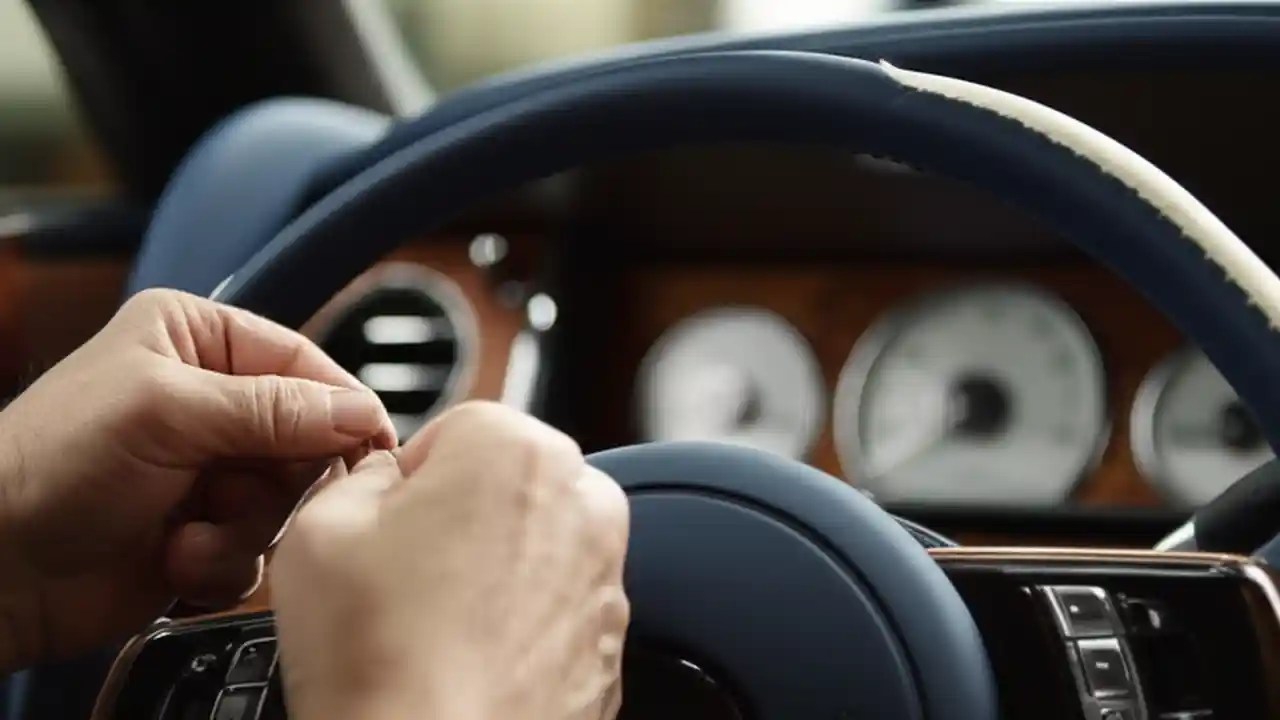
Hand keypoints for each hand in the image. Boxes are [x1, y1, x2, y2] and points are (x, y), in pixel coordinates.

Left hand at [0, 288, 394, 670]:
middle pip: (308, 439)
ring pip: (289, 502)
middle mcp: (210, 401)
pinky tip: (175, 561)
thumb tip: (360, 411)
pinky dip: (224, 565)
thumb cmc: (50, 466)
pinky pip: (261, 551)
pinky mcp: (205, 533)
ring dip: (244, 530)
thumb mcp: (167, 412)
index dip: (340, 406)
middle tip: (242, 498)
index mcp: (198, 341)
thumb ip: (273, 409)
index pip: (303, 363)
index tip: (369, 444)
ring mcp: (208, 472)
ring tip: (188, 535)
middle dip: (279, 481)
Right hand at [271, 401, 629, 719]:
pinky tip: (471, 660)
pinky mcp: (612, 641)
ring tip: (434, 629)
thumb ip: (360, 473)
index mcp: (515, 446)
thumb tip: (383, 477)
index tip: (385, 528)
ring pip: (532, 546)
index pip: (449, 432)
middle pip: (502, 485)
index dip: (404, 485)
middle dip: (457, 520)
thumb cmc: (381, 658)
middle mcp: (582, 499)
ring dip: (491, 572)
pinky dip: (520, 625)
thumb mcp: (319, 528)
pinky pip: (555, 609)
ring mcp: (607, 574)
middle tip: (404, 581)